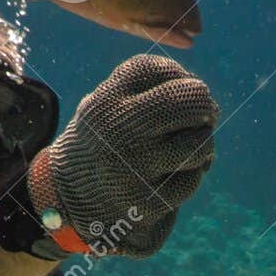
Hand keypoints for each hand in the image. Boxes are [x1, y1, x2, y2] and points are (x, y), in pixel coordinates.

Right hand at [29, 55, 217, 256]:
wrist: (66, 199)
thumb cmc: (102, 142)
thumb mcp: (106, 104)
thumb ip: (151, 90)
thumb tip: (210, 105)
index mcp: (106, 102)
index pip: (162, 71)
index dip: (181, 77)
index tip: (179, 89)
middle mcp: (120, 132)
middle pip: (191, 102)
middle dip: (203, 106)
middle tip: (202, 115)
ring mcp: (136, 170)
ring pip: (200, 145)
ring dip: (202, 144)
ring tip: (186, 148)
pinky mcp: (149, 204)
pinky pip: (191, 181)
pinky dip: (190, 175)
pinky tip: (172, 176)